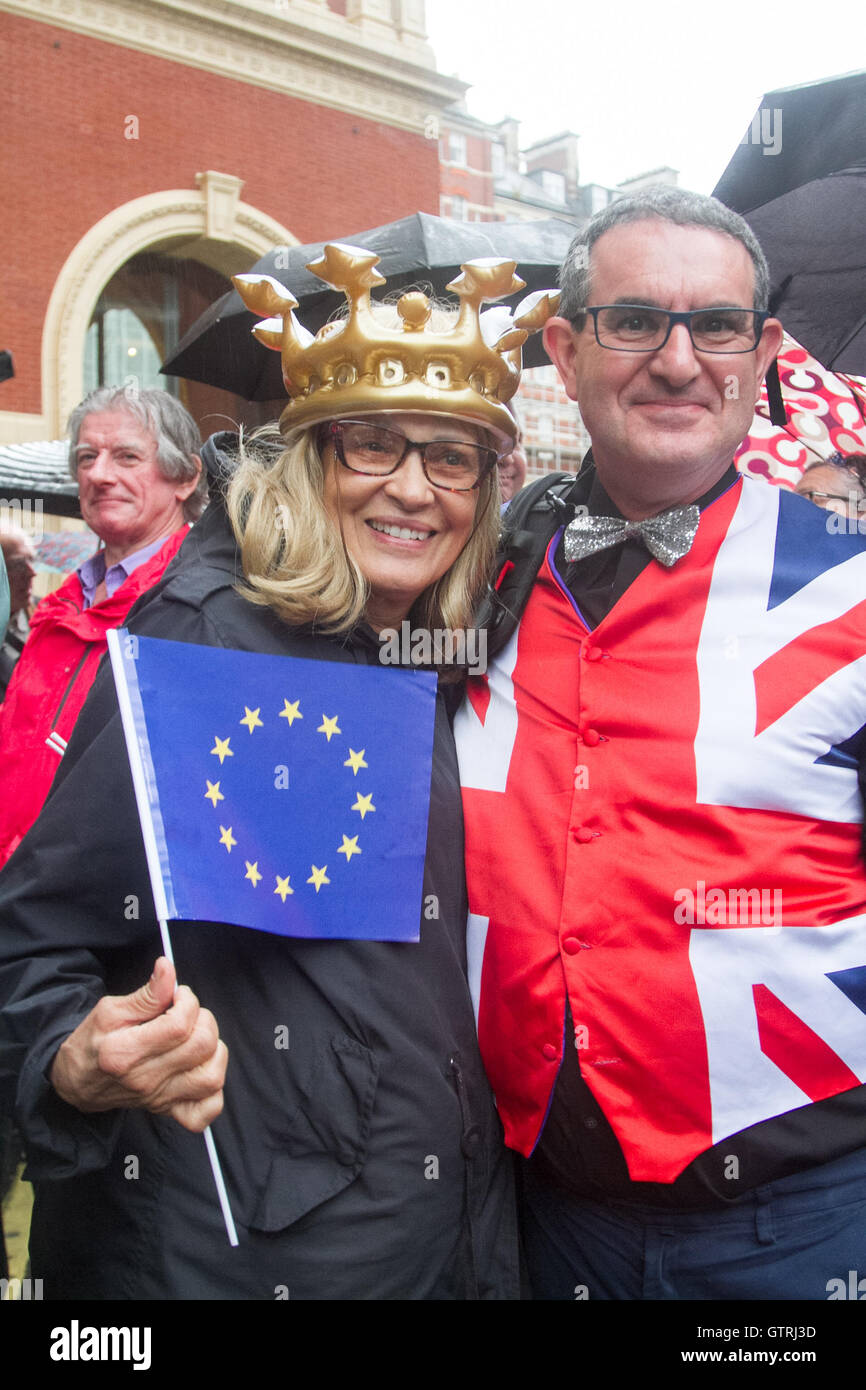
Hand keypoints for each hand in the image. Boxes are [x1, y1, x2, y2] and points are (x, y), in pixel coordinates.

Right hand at [50, 957, 226, 1131]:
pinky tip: (201, 1068)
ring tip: (197, 1038)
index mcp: (125, 1052)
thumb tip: (168, 968)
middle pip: (201, 1047)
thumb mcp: (110, 1010)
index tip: (178, 995)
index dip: (188, 1001)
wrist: (76, 1082)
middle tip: (188, 1013)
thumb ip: (146, 993)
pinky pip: (206, 1110)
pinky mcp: (168, 1110)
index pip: (180, 1025)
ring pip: (211, 1079)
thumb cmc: (92, 1042)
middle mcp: (145, 1080)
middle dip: (203, 1020)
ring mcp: (159, 1099)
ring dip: (214, 1051)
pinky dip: (214, 1091)